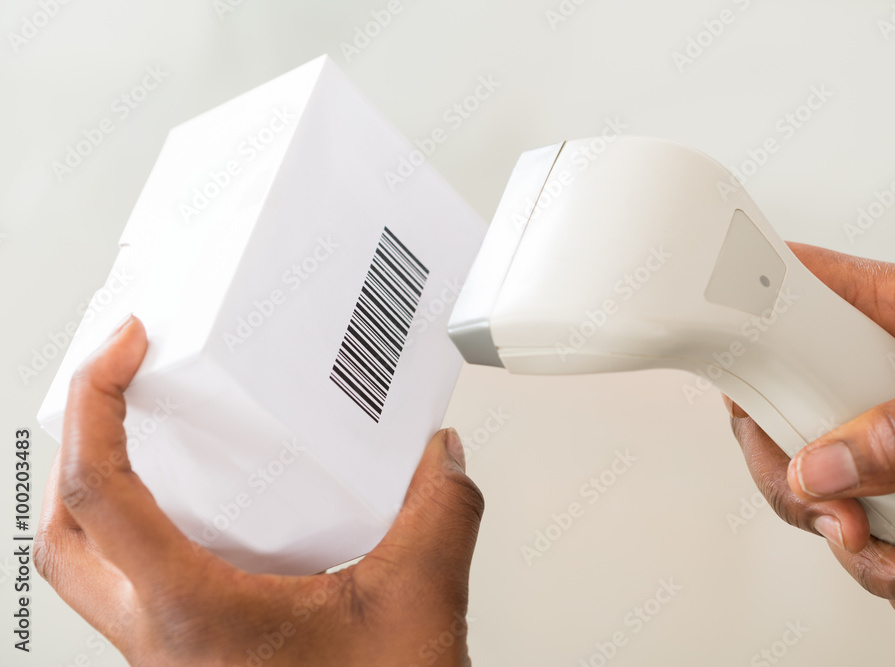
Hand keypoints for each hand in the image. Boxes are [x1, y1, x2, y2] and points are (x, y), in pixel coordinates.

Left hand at [35, 315, 484, 665]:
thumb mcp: (418, 603)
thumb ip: (440, 513)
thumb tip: (439, 456)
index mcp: (194, 615)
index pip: (102, 492)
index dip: (97, 403)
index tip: (124, 349)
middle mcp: (161, 640)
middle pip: (63, 530)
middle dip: (77, 441)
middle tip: (117, 383)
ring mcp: (169, 656)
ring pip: (89, 566)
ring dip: (100, 493)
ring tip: (149, 436)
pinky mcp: (194, 660)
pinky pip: (138, 586)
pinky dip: (149, 532)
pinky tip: (214, 512)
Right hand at [724, 243, 894, 629]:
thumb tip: (824, 465)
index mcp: (893, 314)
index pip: (787, 294)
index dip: (740, 327)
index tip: (736, 381)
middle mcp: (873, 370)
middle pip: (774, 411)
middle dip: (798, 483)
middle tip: (840, 519)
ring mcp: (876, 428)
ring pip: (811, 484)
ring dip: (853, 547)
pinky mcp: (893, 481)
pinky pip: (853, 526)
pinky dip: (886, 571)